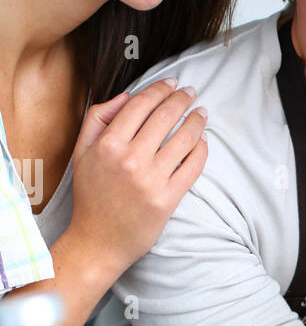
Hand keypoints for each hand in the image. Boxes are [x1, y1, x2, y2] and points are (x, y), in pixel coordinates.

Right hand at [68, 78, 207, 279]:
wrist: (98, 241)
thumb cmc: (91, 195)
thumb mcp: (82, 152)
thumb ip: (98, 119)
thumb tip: (127, 96)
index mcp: (108, 145)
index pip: (141, 105)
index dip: (159, 89)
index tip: (171, 83)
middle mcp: (130, 160)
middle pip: (165, 117)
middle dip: (182, 99)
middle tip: (190, 92)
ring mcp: (151, 180)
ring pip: (184, 139)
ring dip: (196, 121)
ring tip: (201, 113)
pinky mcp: (168, 199)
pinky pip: (192, 167)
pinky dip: (201, 149)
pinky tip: (202, 141)